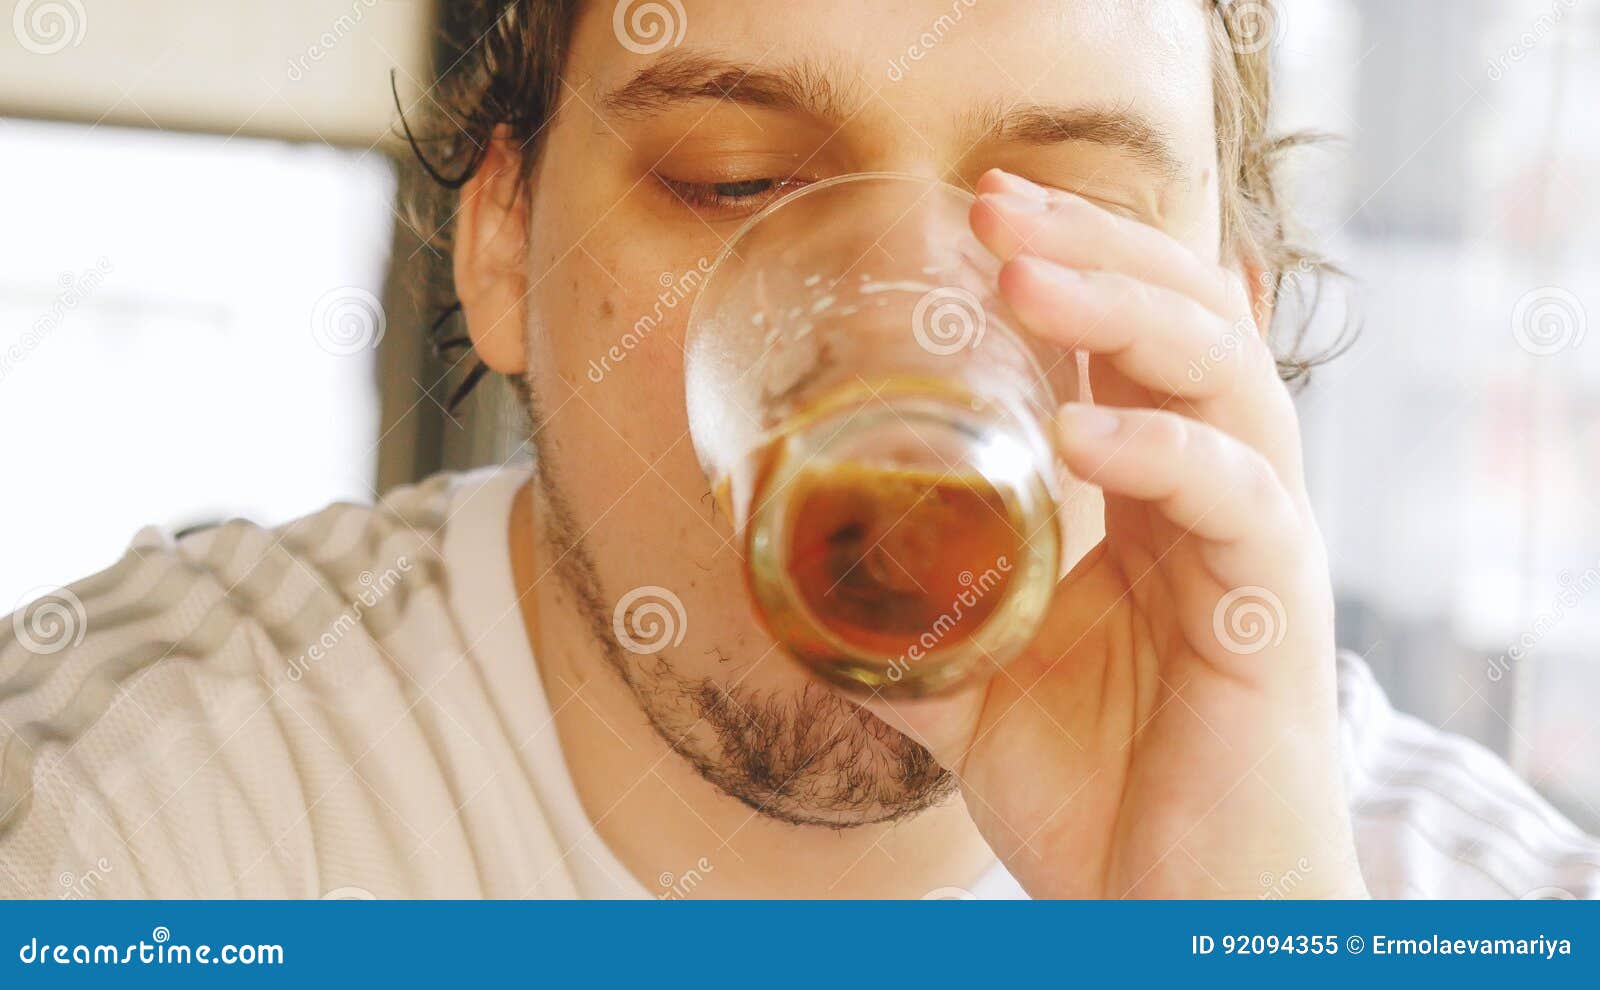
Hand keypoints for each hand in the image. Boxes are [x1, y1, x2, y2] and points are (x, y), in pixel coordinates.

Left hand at [853, 169, 1365, 898]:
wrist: (1172, 920)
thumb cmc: (1094, 802)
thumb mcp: (974, 691)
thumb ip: (908, 624)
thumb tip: (784, 582)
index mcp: (1149, 506)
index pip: (1132, 346)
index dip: (1071, 262)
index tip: (980, 206)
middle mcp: (1212, 507)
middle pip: (1190, 327)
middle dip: (1097, 250)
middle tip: (995, 203)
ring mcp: (1253, 552)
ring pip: (1229, 384)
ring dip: (1128, 310)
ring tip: (1030, 271)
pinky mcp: (1276, 617)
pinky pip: (1241, 502)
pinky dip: (1164, 451)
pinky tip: (1083, 428)